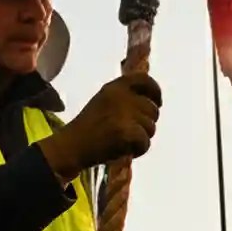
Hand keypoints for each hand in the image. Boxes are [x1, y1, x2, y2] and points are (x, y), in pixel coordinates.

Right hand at [39, 72, 162, 180]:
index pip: (144, 80)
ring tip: (125, 141)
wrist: (73, 146)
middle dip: (147, 123)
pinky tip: (125, 150)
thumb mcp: (104, 101)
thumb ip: (124, 97)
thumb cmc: (89, 127)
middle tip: (132, 132)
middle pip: (152, 109)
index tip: (158, 102)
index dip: (155, 91)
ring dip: (142, 137)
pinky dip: (138, 150)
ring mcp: (124, 114)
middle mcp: (121, 97)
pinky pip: (145, 142)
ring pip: (151, 127)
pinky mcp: (126, 132)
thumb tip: (151, 102)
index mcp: (115, 87)